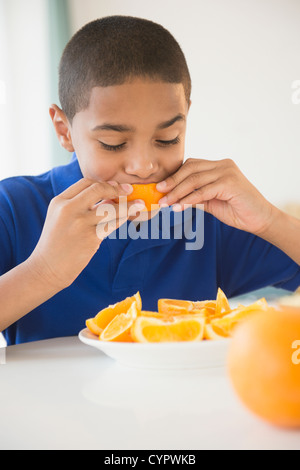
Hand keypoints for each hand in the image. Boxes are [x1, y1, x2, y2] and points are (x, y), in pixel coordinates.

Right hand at [28, 179, 144, 289]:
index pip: (85, 182)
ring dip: (128, 206)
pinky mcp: (90, 238)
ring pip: (111, 208)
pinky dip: (123, 219)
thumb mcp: (61, 218)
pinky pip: (112, 224)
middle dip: (116, 189)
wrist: (48, 267)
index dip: (103, 183)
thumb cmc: (57, 242)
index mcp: (60, 201)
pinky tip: (129, 217)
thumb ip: (80, 205)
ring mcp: (80, 223)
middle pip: (98, 189)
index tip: (115, 186)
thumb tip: (109, 195)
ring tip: (139, 204)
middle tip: (128, 191)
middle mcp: (69, 209)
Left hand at [157, 158, 274, 235]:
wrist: (260, 220)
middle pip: (190, 168)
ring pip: (194, 179)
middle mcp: (223, 165)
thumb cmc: (237, 211)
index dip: (174, 175)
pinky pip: (203, 190)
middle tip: (159, 193)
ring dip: (177, 192)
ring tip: (166, 203)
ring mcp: (227, 172)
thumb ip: (196, 196)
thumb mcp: (211, 201)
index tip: (160, 188)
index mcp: (219, 166)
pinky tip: (179, 207)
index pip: (191, 165)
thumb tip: (174, 197)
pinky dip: (189, 199)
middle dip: (172, 181)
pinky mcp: (229, 183)